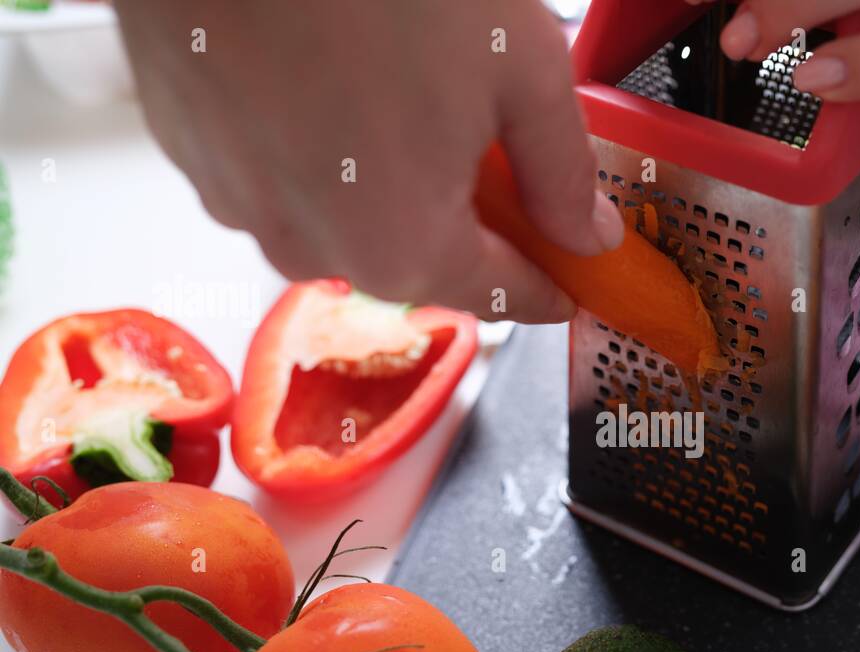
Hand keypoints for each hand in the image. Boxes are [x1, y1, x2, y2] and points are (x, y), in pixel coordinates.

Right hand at [115, 0, 624, 322]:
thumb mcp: (519, 66)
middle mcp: (315, 251)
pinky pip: (282, 173)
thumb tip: (585, 231)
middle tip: (496, 150)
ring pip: (348, 215)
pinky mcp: (194, 157)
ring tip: (403, 85)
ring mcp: (243, 206)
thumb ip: (562, 169)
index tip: (568, 280)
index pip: (499, 297)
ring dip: (387, 175)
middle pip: (421, 256)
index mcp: (405, 248)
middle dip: (468, 216)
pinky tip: (333, 73)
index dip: (546, 287)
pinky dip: (318, 144)